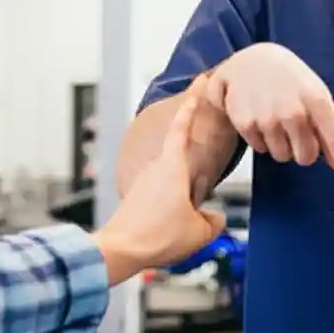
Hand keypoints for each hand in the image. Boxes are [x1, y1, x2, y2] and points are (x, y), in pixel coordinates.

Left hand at [93, 76, 226, 284]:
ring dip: (183, 197)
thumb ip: (213, 221)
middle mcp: (156, 169)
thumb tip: (214, 218)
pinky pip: (162, 198)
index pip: (183, 125)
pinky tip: (172, 232)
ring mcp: (144, 184)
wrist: (119, 251)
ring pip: (172, 183)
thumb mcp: (199, 232)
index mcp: (173, 166)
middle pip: (181, 159)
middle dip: (194, 170)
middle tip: (202, 186)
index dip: (192, 102)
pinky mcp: (137, 200)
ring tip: (186, 225)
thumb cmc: (157, 236)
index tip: (200, 82)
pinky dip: (171, 209)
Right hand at [205, 43, 333, 202]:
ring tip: (276, 116)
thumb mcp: (315, 95)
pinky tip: (260, 116)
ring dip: (280, 142)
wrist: (250, 61)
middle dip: (302, 147)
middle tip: (295, 124)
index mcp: (318, 100)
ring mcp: (269, 118)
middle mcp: (294, 111)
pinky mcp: (246, 123)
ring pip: (282, 156)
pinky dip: (261, 138)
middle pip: (306, 158)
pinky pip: (260, 149)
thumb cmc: (288, 79)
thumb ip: (329, 130)